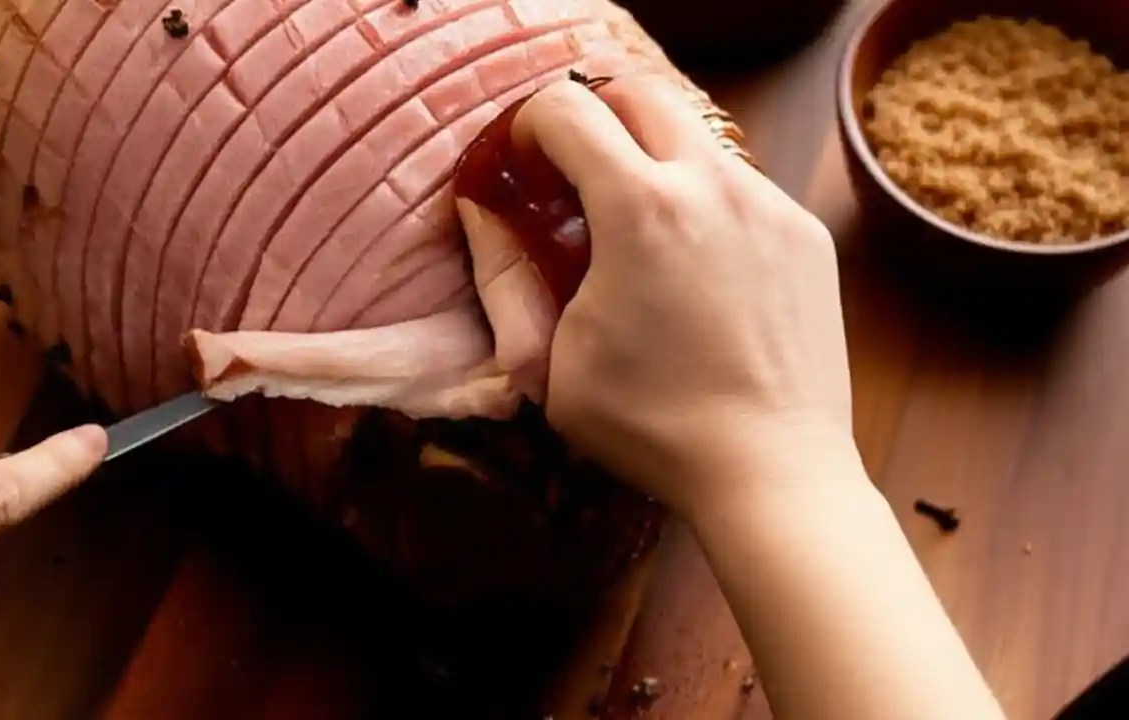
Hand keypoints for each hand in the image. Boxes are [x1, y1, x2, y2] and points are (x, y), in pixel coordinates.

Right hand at [513, 78, 852, 512]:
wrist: (774, 471)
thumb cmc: (652, 428)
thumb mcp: (551, 365)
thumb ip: (506, 279)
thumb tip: (481, 213)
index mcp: (640, 209)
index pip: (567, 109)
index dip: (529, 124)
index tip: (523, 162)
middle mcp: (713, 185)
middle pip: (640, 93)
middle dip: (597, 116)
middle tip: (576, 174)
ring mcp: (769, 205)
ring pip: (698, 139)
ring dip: (655, 160)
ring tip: (640, 233)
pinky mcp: (805, 235)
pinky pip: (743, 188)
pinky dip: (706, 204)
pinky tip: (699, 271)